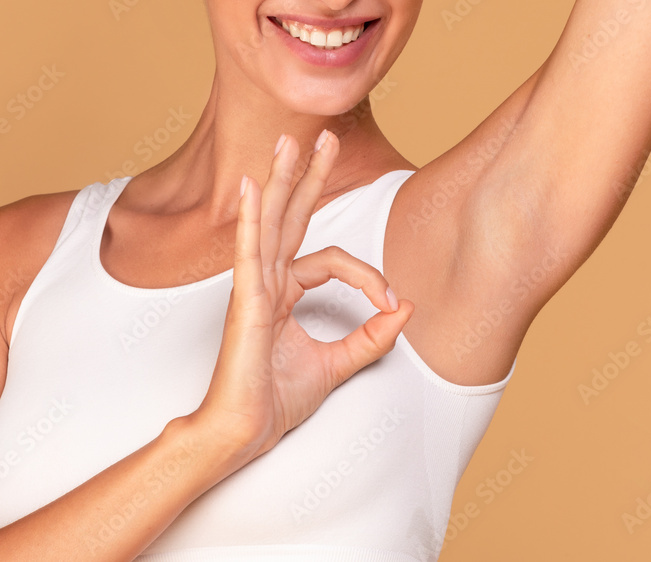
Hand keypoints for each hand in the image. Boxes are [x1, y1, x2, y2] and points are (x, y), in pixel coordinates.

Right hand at [189, 131, 413, 467]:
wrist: (245, 432)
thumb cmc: (276, 400)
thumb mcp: (339, 363)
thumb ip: (372, 337)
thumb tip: (405, 309)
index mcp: (284, 292)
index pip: (332, 261)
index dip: (367, 276)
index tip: (391, 303)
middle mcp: (267, 282)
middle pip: (291, 217)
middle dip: (309, 177)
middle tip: (325, 139)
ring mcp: (253, 288)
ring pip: (270, 223)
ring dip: (281, 181)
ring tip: (290, 143)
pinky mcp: (244, 302)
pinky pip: (249, 253)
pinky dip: (251, 219)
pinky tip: (251, 187)